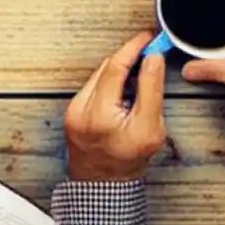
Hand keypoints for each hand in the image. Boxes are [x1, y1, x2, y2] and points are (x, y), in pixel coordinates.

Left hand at [64, 32, 166, 180]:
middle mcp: (81, 110)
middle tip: (150, 51)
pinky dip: (110, 82)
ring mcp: (73, 111)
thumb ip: (151, 90)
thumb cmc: (127, 163)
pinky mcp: (72, 113)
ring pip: (99, 76)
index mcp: (100, 114)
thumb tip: (153, 59)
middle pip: (106, 68)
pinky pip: (94, 87)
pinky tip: (125, 90)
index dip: (134, 48)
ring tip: (141, 74)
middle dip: (129, 57)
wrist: (103, 186)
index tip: (148, 38)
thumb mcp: (150, 128)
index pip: (116, 66)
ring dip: (120, 69)